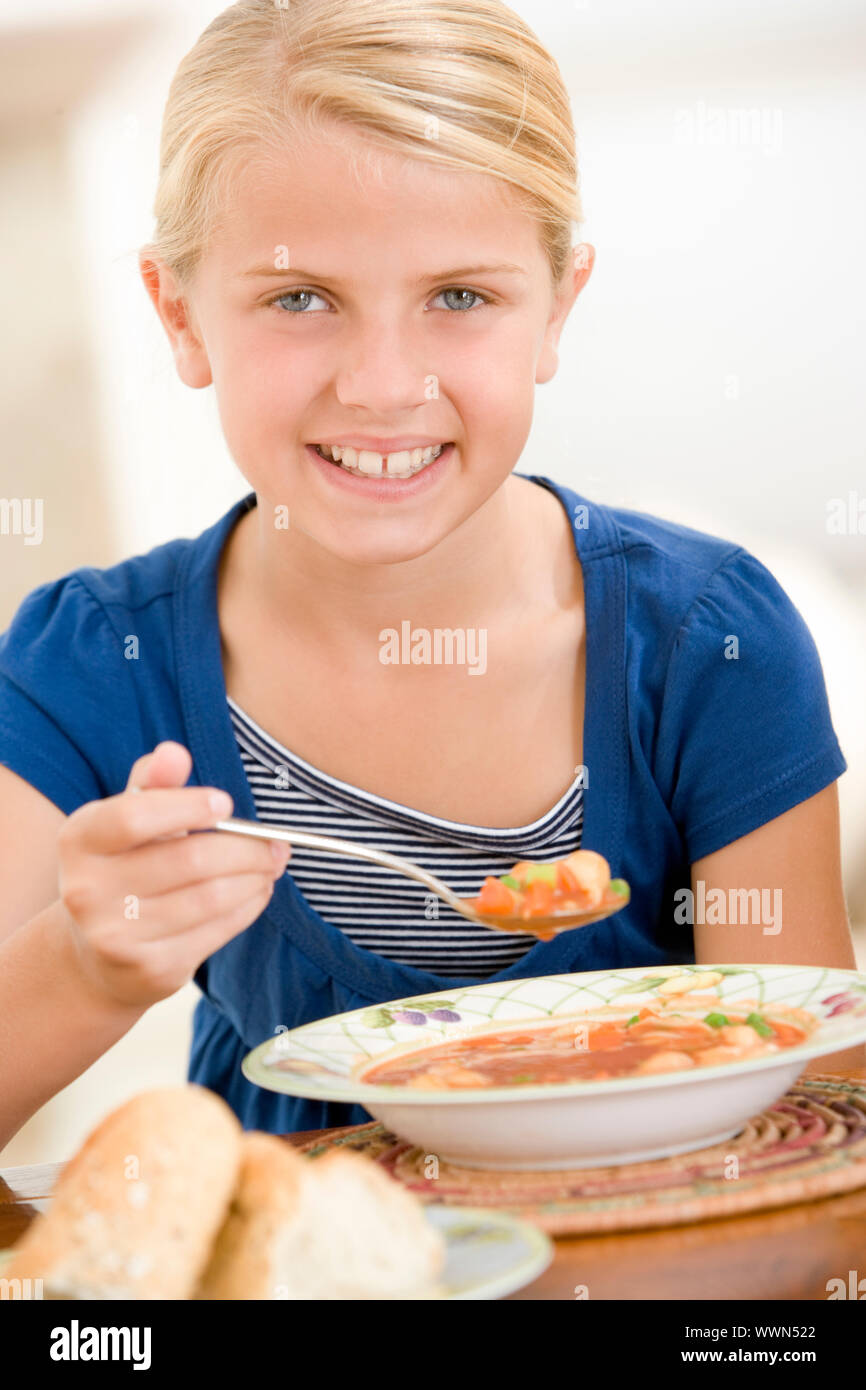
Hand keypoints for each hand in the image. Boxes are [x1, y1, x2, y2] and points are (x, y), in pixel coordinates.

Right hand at [56, 741, 290, 1007]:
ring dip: (255, 878)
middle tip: (277, 843)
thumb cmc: (124, 868)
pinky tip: (257, 892)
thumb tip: (173, 752)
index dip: (188, 807)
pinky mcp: (149, 970)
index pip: (134, 817)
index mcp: (79, 840)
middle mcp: (87, 891)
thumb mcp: (128, 820)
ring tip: (270, 866)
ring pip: (211, 898)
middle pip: (189, 860)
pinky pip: (216, 931)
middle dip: (247, 849)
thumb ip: (153, 783)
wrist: (97, 955)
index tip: (226, 804)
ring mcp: (116, 936)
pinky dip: (248, 908)